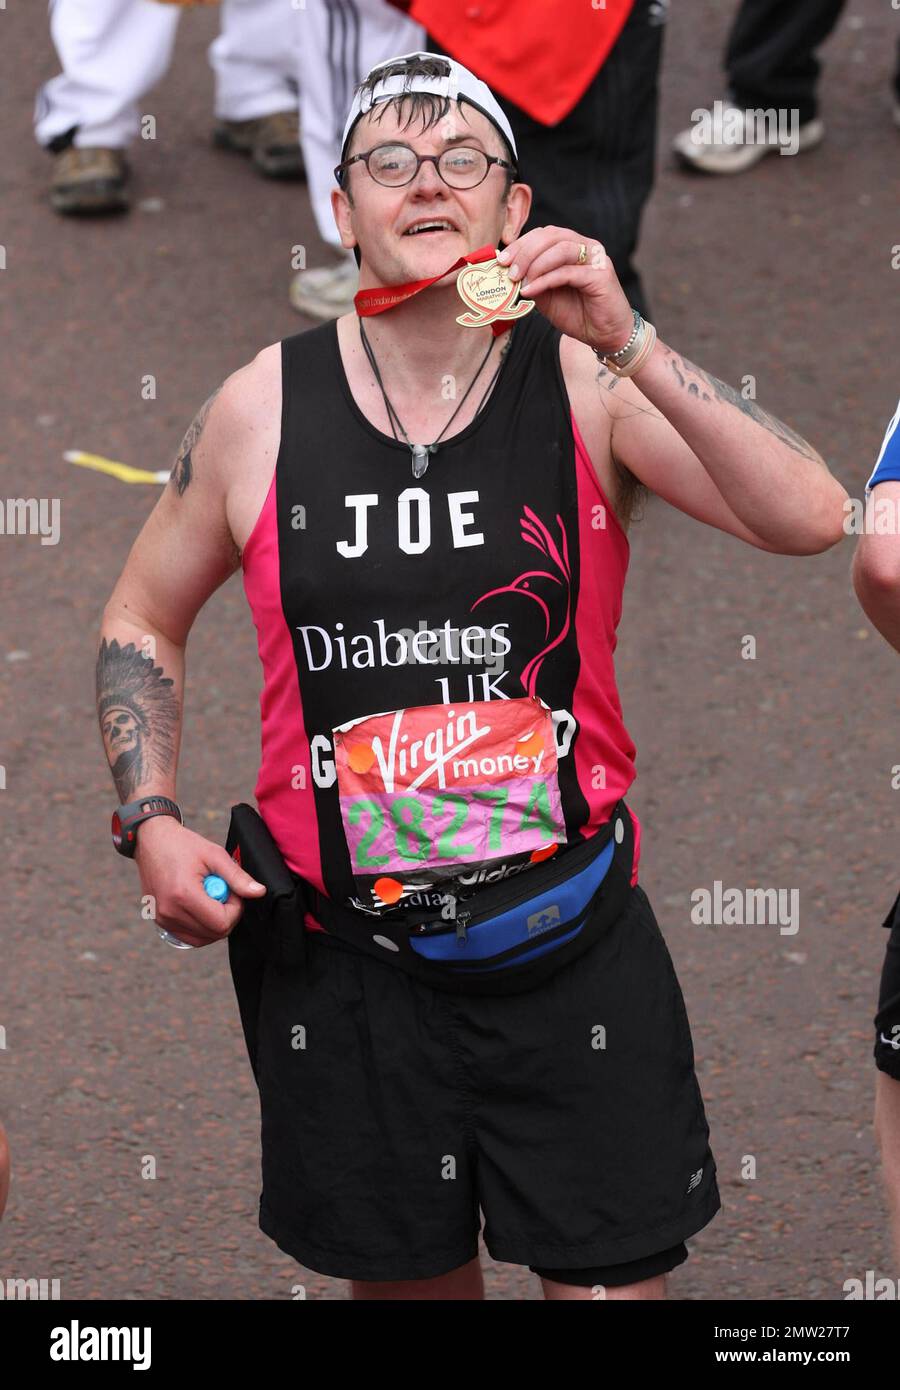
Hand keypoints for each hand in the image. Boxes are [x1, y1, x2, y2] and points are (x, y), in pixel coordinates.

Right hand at [134, 815, 266, 947]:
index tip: (232, 891)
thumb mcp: (214, 855)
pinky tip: (200, 905)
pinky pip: (188, 936)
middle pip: (213, 934)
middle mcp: (169, 912)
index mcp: (183, 895)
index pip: (221, 923)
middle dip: (225, 916)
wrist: (152, 841)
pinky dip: (200, 926)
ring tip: (209, 896)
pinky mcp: (159, 921)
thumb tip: (259, 892)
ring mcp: (162, 919)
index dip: (235, 910)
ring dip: (213, 922)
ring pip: (202, 939)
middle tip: (222, 892)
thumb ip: (237, 877)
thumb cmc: (182, 845)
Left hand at [496, 227, 634, 354]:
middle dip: (525, 251)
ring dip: (535, 264)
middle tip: (508, 271)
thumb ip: (532, 280)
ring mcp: (595, 259)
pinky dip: (545, 280)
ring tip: (519, 282)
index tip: (501, 260)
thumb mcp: (547, 296)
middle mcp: (586, 247)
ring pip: (560, 248)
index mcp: (574, 247)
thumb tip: (508, 271)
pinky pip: (567, 272)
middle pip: (551, 235)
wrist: (605, 335)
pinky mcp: (600, 275)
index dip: (521, 243)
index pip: (544, 234)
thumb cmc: (578, 314)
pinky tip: (530, 291)